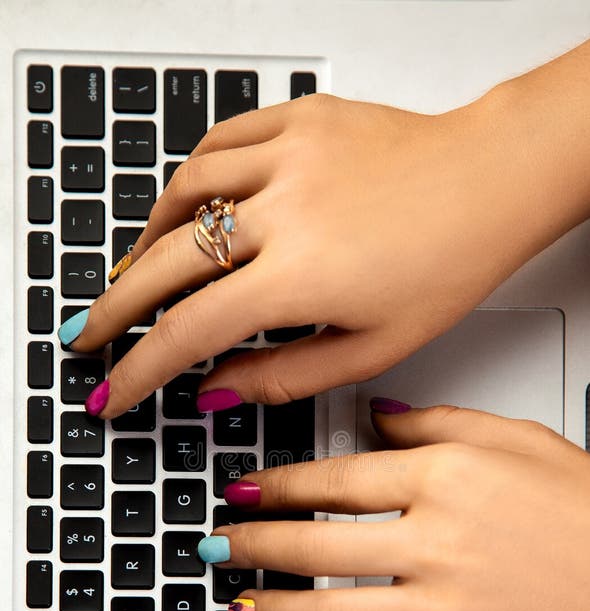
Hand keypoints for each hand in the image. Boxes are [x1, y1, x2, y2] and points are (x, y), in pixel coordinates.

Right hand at [65, 86, 565, 418]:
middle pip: (165, 263)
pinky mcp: (299, 119)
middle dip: (116, 309)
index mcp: (303, 275)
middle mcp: (285, 209)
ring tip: (133, 275)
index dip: (140, 370)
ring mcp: (288, 155)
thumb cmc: (448, 263)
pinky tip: (182, 206)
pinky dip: (188, 180)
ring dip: (146, 241)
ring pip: (182, 196)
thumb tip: (215, 390)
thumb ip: (283, 376)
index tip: (113, 391)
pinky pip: (217, 143)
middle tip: (90, 336)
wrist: (490, 182)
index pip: (189, 332)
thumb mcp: (371, 348)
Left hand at [206, 402, 589, 610]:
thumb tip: (376, 413)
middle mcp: (433, 544)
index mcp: (442, 480)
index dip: (277, 486)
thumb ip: (435, 420)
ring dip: (269, 608)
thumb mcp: (509, 438)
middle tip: (219, 542)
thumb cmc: (577, 507)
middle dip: (253, 543)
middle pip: (315, 544)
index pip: (335, 480)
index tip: (244, 489)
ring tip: (235, 602)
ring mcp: (439, 610)